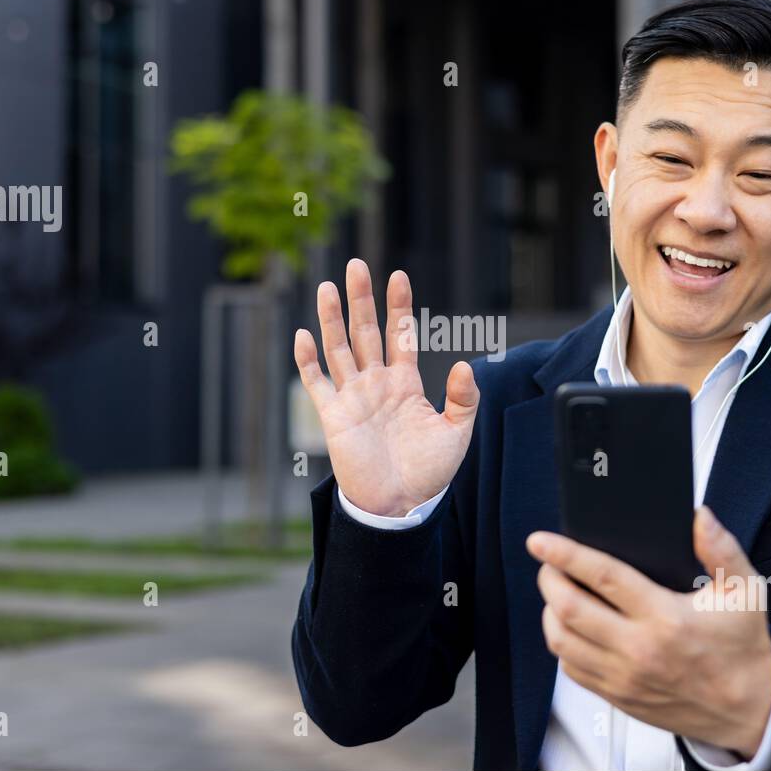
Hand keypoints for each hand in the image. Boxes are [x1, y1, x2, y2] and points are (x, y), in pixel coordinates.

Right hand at [294, 259, 479, 516]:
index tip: (398, 275)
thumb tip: (466, 364)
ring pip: (339, 349)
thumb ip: (463, 399)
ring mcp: (353, 397)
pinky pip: (317, 383)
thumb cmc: (429, 472)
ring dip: (332, 319)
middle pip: (366, 332)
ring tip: (328, 286)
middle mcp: (376, 384)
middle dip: (362, 299)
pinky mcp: (333, 417)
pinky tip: (304, 335)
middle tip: (357, 265)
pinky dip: (308, 360)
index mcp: (406, 383)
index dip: (399, 306)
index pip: (400, 335)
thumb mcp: (456, 433)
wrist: (400, 505)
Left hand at [526, 506, 770, 758]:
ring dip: (550, 611)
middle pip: (569, 608)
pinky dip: (561, 643)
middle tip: (549, 562)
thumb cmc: (742, 648)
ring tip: (558, 592)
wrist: (748, 709)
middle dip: (549, 578)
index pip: (603, 577)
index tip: (541, 540)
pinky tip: (572, 626)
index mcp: (666, 618)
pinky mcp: (617, 696)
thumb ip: (722, 550)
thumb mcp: (746, 592)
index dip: (566, 554)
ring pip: (561, 640)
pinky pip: (570, 668)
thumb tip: (700, 517)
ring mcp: (623, 676)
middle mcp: (639, 649)